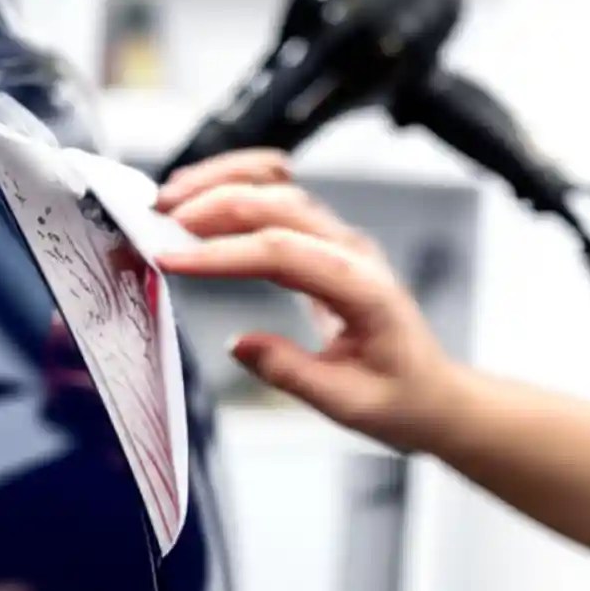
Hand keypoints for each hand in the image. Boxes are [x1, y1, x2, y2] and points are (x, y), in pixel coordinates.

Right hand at [156, 150, 466, 450]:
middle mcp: (352, 253)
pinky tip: (204, 192)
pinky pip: (281, 200)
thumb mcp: (348, 403)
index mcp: (364, 288)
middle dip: (214, 204)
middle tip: (157, 219)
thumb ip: (292, 373)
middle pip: (279, 205)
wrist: (432, 393)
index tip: (172, 260)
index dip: (223, 253)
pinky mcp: (324, 245)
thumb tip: (238, 344)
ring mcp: (340, 243)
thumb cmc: (400, 399)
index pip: (284, 253)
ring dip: (222, 186)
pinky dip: (240, 187)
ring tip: (169, 200)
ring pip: (279, 191)